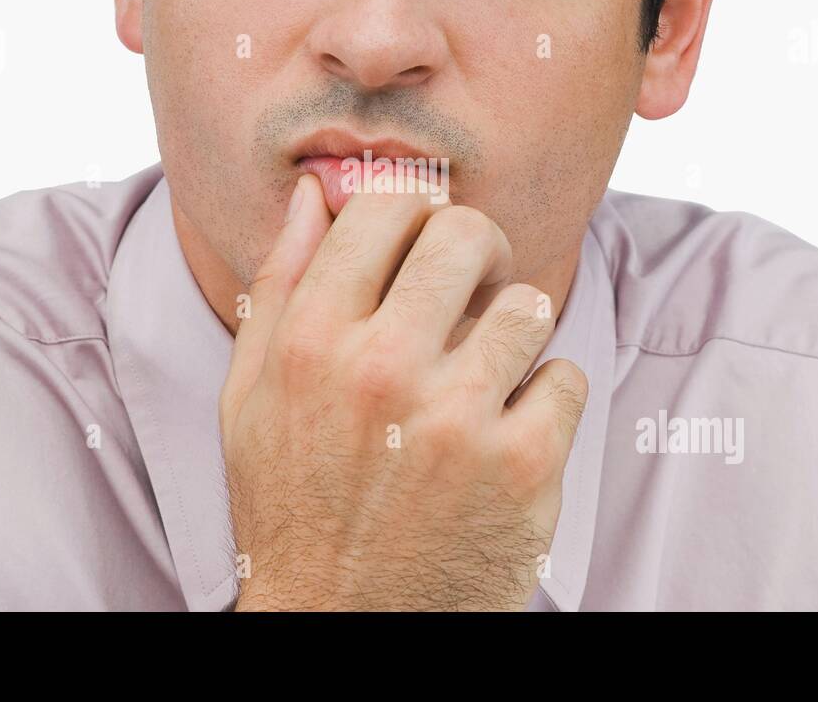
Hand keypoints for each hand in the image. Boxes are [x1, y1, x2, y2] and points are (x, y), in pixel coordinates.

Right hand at [219, 172, 587, 610]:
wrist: (340, 624)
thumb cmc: (291, 503)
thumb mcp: (249, 395)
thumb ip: (280, 284)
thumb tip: (312, 192)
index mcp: (310, 342)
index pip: (385, 206)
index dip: (414, 206)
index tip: (424, 234)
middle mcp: (382, 370)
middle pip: (466, 233)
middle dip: (476, 250)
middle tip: (472, 285)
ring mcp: (457, 419)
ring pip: (529, 303)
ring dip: (514, 330)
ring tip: (486, 370)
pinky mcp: (520, 468)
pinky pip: (567, 377)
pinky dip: (545, 398)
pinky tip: (507, 429)